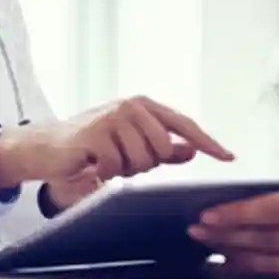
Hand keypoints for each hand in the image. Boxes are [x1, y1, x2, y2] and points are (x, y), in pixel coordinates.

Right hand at [0, 96, 234, 207]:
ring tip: (107, 160)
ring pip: (142, 160)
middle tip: (123, 161)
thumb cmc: (94, 146)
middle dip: (146, 164)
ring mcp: (113, 116)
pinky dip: (107, 173)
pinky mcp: (95, 132)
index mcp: (145, 106)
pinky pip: (118, 167)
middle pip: (163, 149)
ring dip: (125, 170)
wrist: (48, 147)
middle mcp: (132, 106)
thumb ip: (164, 148)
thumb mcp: (132, 146)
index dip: (208, 143)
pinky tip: (94, 163)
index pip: (185, 125)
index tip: (229, 158)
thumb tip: (194, 150)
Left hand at [187, 136, 278, 278]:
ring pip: (277, 262)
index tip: (209, 214)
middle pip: (267, 239)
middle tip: (197, 233)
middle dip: (228, 236)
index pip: (273, 211)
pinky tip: (251, 270)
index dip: (237, 214)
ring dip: (242, 259)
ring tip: (214, 254)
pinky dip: (269, 273)